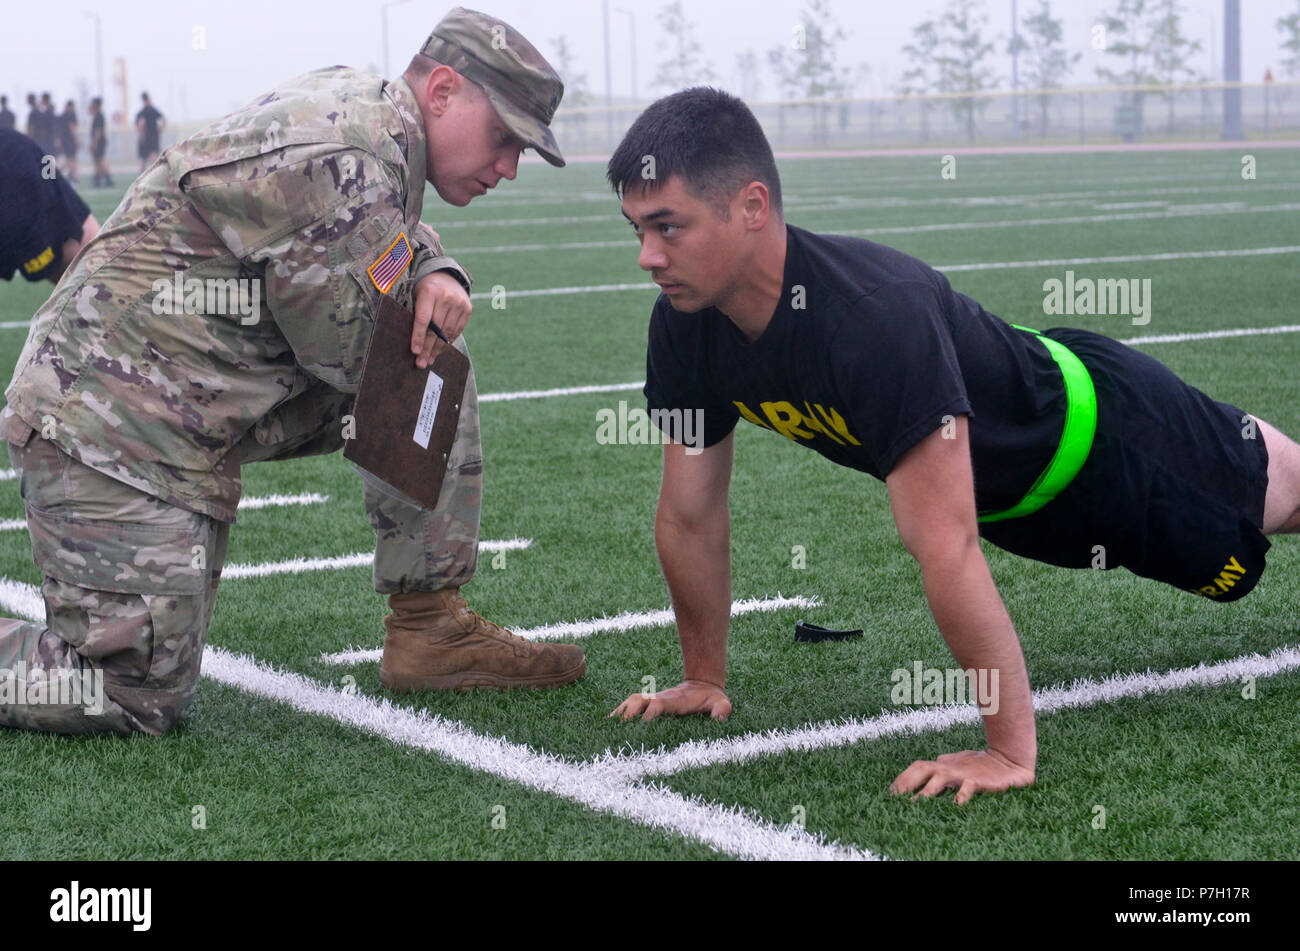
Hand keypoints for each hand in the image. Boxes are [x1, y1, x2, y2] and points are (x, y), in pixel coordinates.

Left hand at [411, 270, 470, 367]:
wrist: (446, 276)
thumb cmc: (425, 289)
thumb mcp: (416, 295)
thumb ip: (414, 314)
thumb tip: (413, 343)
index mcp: (429, 291)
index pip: (423, 319)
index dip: (418, 337)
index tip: (414, 352)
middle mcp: (446, 297)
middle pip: (436, 329)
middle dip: (427, 348)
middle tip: (420, 363)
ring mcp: (459, 303)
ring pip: (447, 332)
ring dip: (437, 349)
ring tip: (429, 360)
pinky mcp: (467, 309)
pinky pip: (456, 331)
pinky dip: (447, 343)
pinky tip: (439, 351)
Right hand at [610, 679, 731, 721]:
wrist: (703, 684)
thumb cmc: (712, 697)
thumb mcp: (721, 702)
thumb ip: (722, 709)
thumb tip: (719, 719)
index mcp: (673, 700)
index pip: (657, 706)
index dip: (648, 715)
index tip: (641, 728)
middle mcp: (658, 698)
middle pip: (637, 701)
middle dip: (626, 713)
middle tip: (615, 730)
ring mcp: (652, 700)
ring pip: (630, 702)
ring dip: (619, 713)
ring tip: (604, 728)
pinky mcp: (648, 704)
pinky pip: (630, 706)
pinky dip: (619, 714)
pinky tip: (607, 726)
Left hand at [889, 749, 1034, 805]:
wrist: (1009, 759)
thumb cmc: (981, 762)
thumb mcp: (959, 763)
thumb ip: (944, 764)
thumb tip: (931, 764)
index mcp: (943, 765)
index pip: (917, 767)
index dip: (903, 778)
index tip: (890, 792)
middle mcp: (949, 768)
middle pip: (922, 770)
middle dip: (907, 782)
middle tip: (895, 797)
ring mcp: (963, 774)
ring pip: (940, 779)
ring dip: (927, 791)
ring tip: (916, 803)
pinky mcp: (979, 781)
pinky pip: (968, 788)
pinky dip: (962, 795)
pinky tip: (956, 804)